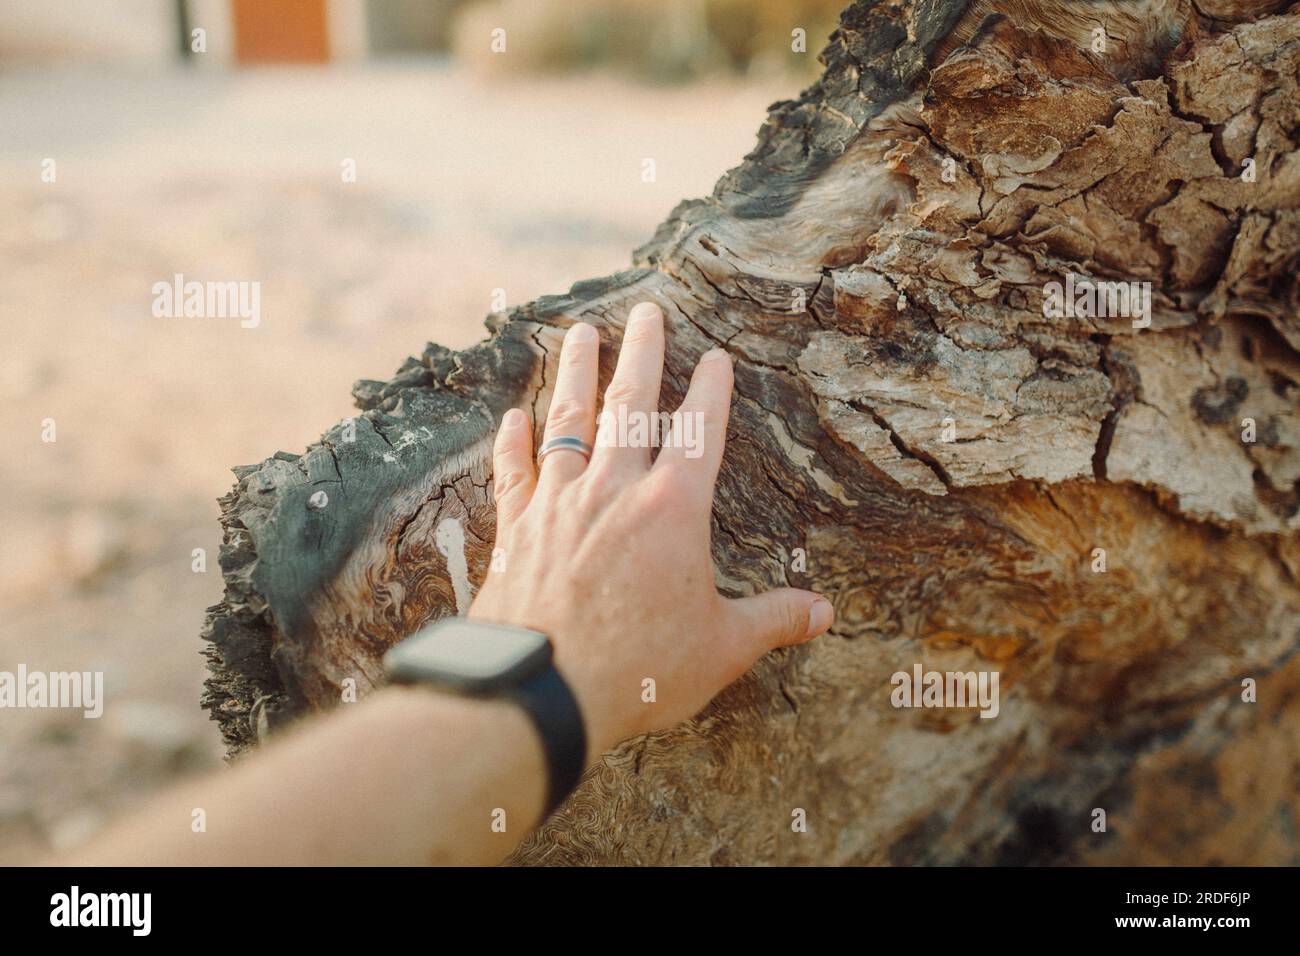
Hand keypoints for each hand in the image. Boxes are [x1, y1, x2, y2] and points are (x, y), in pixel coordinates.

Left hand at [469, 301, 833, 762]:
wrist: (542, 688)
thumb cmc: (639, 669)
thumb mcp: (722, 647)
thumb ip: (772, 621)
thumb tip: (824, 615)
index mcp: (673, 509)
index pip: (699, 432)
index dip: (712, 392)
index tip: (717, 358)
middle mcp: (615, 489)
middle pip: (631, 405)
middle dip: (644, 354)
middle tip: (648, 312)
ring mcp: (559, 502)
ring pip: (569, 420)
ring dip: (577, 373)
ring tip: (581, 333)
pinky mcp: (516, 527)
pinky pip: (514, 470)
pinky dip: (512, 440)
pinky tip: (511, 416)